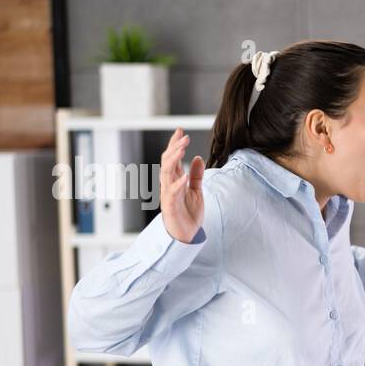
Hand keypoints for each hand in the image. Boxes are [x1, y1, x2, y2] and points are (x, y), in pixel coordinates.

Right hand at [160, 128, 203, 243]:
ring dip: (174, 159)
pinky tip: (184, 175)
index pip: (172, 158)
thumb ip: (197, 175)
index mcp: (174, 180)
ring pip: (166, 172)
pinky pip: (171, 192)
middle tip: (184, 136)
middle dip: (174, 147)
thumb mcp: (196, 191)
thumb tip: (199, 158)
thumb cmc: (188, 213)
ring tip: (182, 148)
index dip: (175, 144)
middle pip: (167, 161)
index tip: (180, 130)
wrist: (186, 235)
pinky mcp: (170, 206)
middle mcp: (168, 184)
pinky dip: (178, 183)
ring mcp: (168, 194)